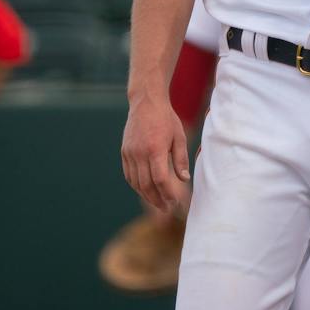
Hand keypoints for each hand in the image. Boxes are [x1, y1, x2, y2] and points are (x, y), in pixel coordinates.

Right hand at [121, 93, 190, 212]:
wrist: (146, 102)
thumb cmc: (166, 118)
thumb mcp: (179, 137)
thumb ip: (180, 159)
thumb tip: (184, 179)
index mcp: (155, 149)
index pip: (160, 179)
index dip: (168, 193)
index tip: (175, 201)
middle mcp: (140, 153)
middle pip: (147, 184)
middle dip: (157, 199)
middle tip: (167, 208)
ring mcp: (130, 153)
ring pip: (136, 182)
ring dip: (146, 195)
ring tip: (158, 202)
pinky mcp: (124, 152)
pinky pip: (129, 175)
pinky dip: (136, 186)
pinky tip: (145, 190)